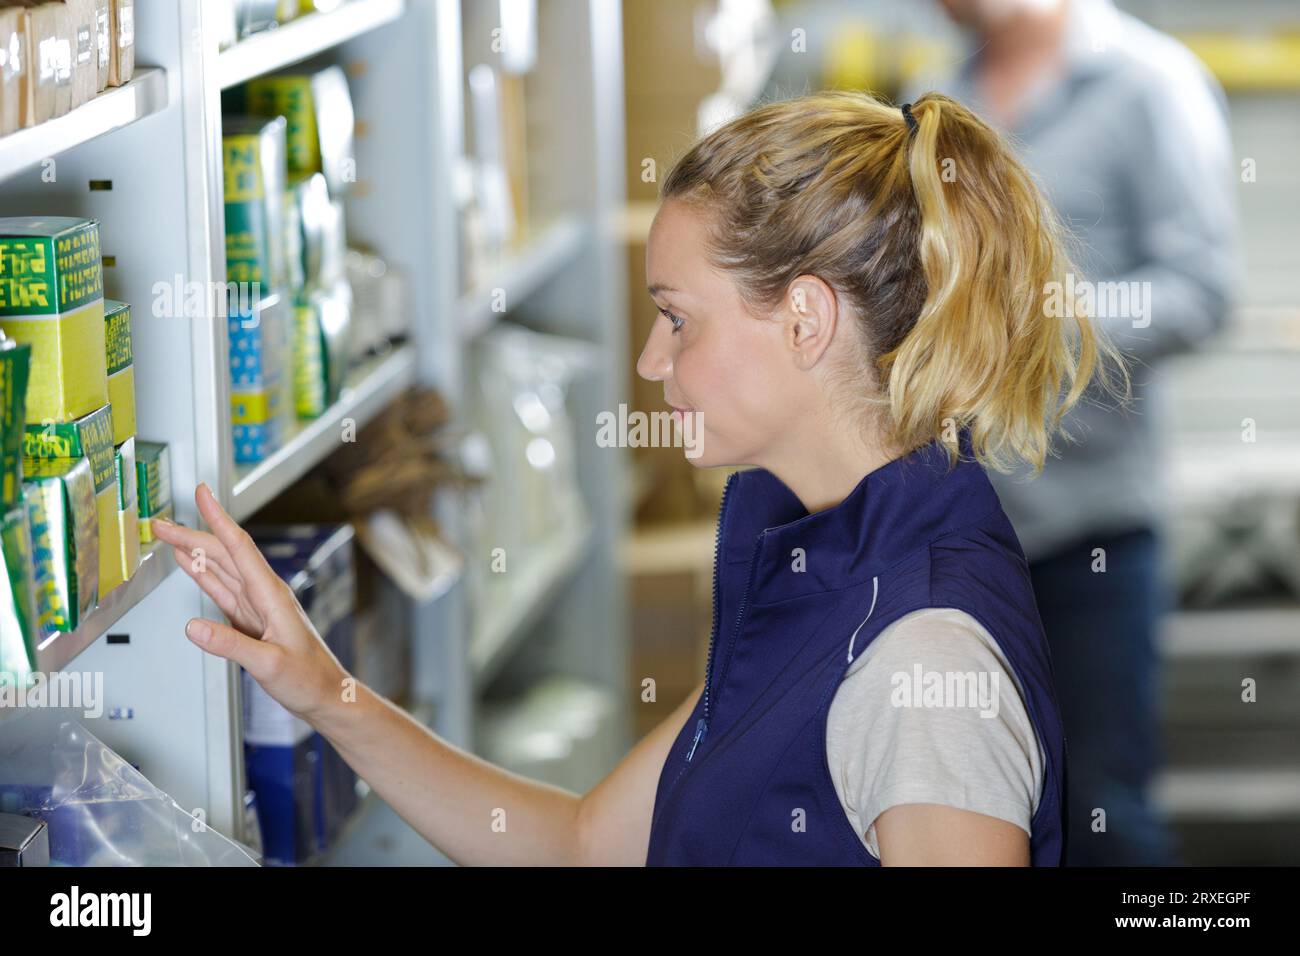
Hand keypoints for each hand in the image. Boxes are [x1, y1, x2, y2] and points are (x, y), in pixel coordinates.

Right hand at [150, 483, 349, 723]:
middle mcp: (265, 594)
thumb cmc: (309, 679)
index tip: (203, 493)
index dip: (218, 518)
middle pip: (224, 554)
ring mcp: (256, 605)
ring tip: (167, 535)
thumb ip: (230, 644)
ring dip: (194, 550)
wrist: (325, 694)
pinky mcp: (250, 619)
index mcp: (272, 595)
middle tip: (159, 523)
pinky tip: (190, 563)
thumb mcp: (268, 664)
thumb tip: (192, 627)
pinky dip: (203, 574)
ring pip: (220, 568)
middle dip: (192, 534)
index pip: (240, 547)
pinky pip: (222, 589)